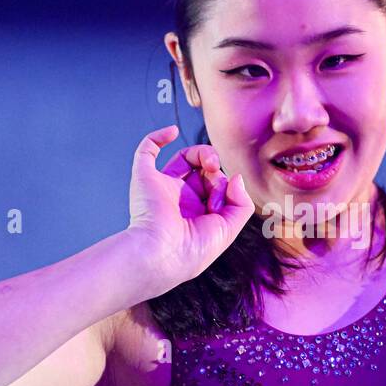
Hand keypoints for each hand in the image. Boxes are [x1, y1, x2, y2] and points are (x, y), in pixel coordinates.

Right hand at [125, 125, 254, 296]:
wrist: (162, 253)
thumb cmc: (193, 249)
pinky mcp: (144, 178)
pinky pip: (146, 151)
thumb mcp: (228, 229)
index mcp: (198, 213)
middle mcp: (180, 200)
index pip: (217, 188)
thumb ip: (241, 203)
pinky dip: (158, 137)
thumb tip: (235, 177)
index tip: (222, 201)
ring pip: (183, 158)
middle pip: (203, 172)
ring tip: (209, 160)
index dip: (225, 187)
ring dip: (201, 152)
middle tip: (215, 175)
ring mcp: (162, 188)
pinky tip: (172, 132)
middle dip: (215, 170)